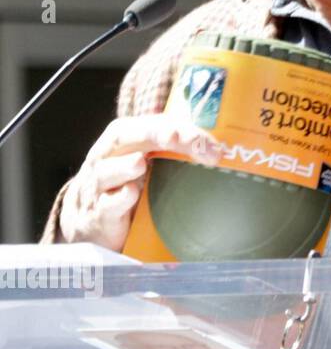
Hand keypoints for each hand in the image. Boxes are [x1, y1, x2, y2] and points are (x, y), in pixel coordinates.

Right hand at [59, 114, 220, 249]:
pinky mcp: (98, 214)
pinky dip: (117, 198)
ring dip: (124, 166)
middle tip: (176, 138)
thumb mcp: (150, 163)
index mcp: (123, 140)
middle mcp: (106, 157)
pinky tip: (130, 194)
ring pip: (106, 171)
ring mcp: (98, 186)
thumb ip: (176, 150)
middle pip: (124, 138)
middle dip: (152, 135)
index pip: (148, 124)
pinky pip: (106, 204)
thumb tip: (219, 148)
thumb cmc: (128, 185)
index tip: (203, 140)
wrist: (94, 223)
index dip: (175, 127)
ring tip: (140, 163)